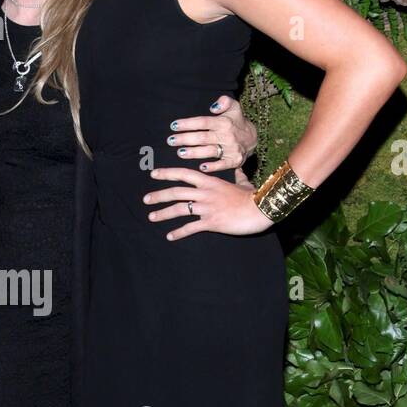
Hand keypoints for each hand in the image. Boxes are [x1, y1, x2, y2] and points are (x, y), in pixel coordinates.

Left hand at [143, 168, 271, 239]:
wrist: (260, 208)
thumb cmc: (253, 196)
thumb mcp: (243, 182)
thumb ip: (237, 176)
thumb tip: (239, 169)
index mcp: (210, 181)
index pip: (184, 174)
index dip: (167, 173)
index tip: (154, 174)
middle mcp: (205, 193)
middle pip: (176, 192)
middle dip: (158, 195)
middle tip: (145, 199)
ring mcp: (207, 208)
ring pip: (179, 209)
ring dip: (163, 213)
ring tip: (151, 217)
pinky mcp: (211, 222)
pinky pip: (190, 228)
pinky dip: (179, 233)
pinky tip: (170, 236)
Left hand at [165, 94, 256, 170]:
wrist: (252, 138)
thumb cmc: (236, 121)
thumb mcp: (234, 107)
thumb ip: (225, 102)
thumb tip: (213, 106)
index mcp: (224, 122)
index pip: (203, 122)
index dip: (188, 124)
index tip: (174, 125)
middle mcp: (227, 136)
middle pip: (203, 138)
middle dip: (185, 139)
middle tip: (170, 140)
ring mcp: (231, 149)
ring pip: (209, 151)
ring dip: (194, 153)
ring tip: (180, 152)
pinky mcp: (234, 161)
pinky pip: (222, 165)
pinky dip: (213, 167)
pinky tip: (201, 167)